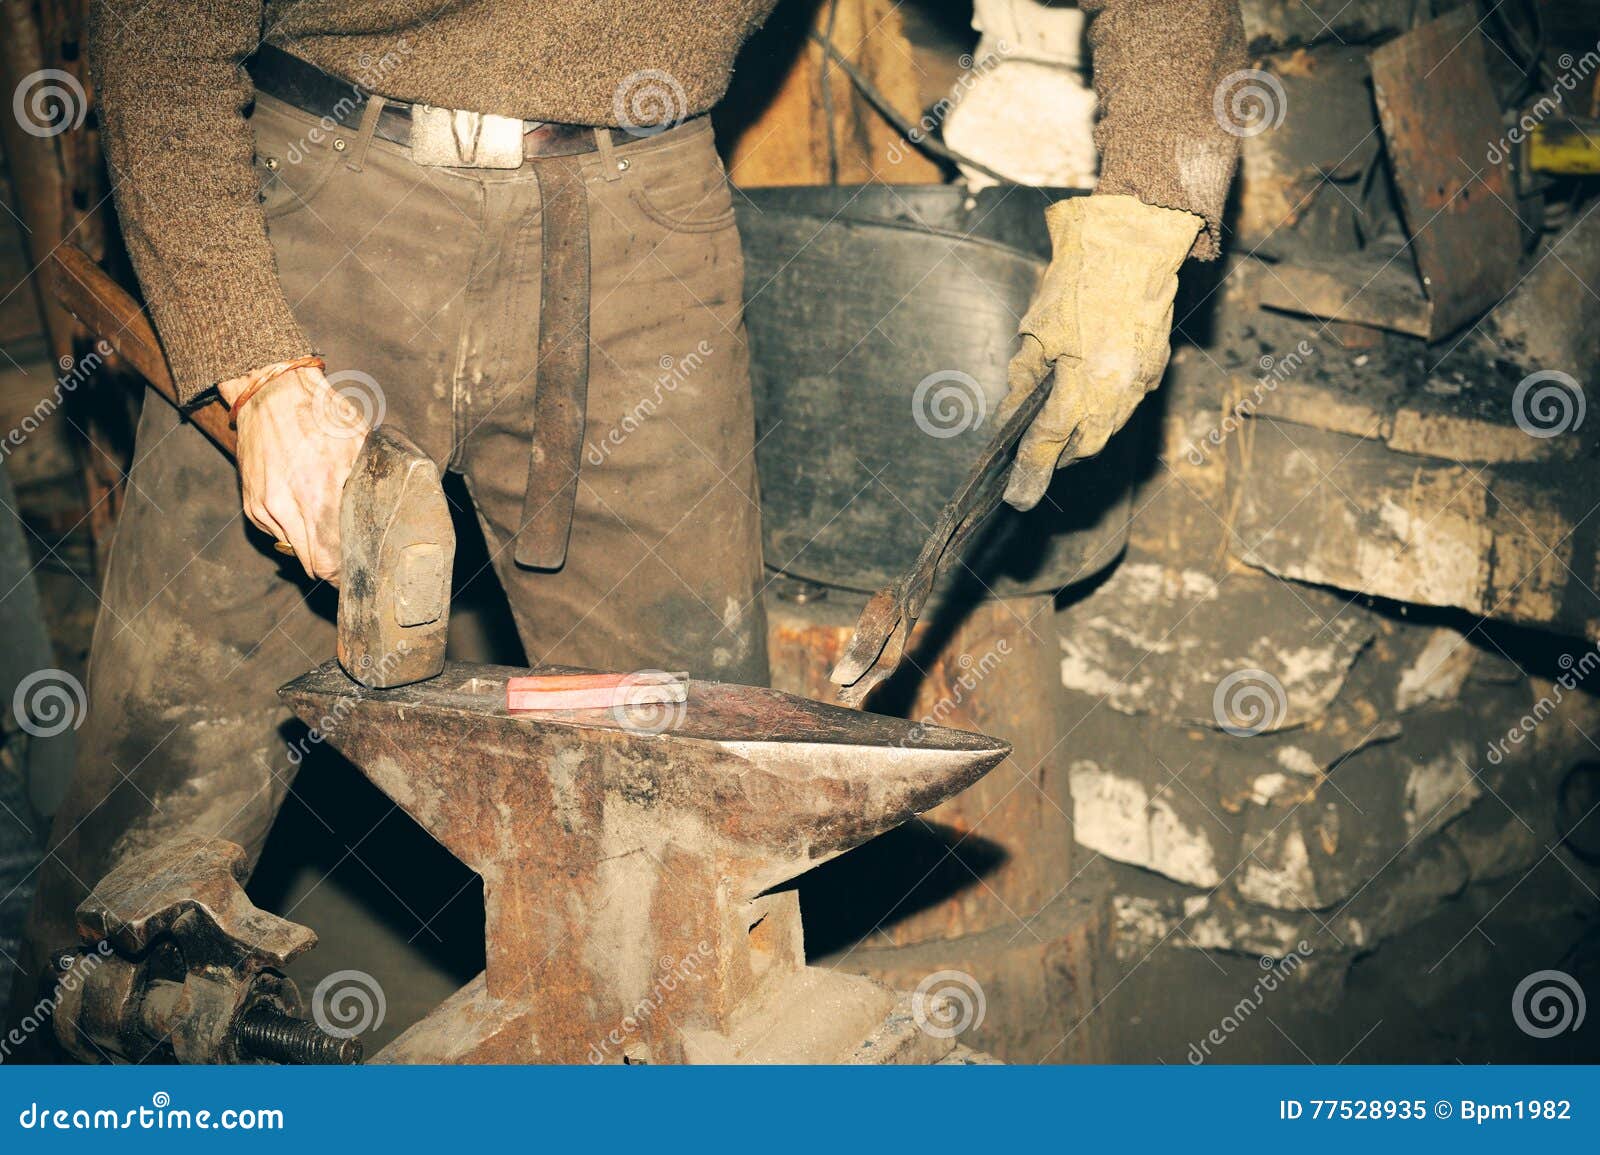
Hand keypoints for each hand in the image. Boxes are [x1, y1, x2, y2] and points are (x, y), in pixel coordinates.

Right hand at [219, 362, 369, 582]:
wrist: (270, 392)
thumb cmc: (320, 414)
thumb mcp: (358, 445)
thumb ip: (370, 483)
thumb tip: (390, 511)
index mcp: (317, 494)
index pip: (329, 561)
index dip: (344, 574)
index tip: (358, 573)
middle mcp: (286, 506)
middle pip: (311, 564)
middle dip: (331, 567)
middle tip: (349, 561)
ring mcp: (264, 507)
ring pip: (294, 549)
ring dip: (312, 546)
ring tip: (329, 528)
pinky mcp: (251, 503)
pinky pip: (277, 532)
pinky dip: (293, 529)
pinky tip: (305, 508)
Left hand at [998, 195, 1203, 509]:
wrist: (1133, 243)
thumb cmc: (1079, 281)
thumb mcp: (1035, 333)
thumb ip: (1023, 380)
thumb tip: (1010, 414)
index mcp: (1080, 389)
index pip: (1046, 446)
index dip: (1028, 474)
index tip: (1016, 497)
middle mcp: (1115, 396)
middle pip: (1082, 446)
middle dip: (1058, 453)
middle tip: (1037, 448)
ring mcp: (1140, 383)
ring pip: (1107, 426)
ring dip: (1082, 428)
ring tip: (1062, 414)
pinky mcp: (1155, 368)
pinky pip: (1126, 400)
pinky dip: (1105, 401)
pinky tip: (1092, 381)